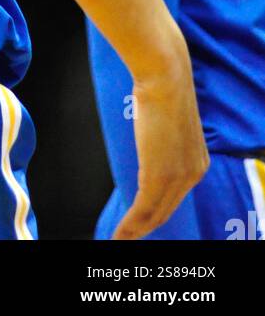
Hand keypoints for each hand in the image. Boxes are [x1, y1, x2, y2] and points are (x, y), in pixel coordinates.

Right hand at [112, 43, 208, 239]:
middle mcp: (193, 173)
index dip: (156, 213)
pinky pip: (143, 210)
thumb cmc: (160, 86)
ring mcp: (178, 176)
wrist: (164, 75)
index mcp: (197, 162)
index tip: (140, 222)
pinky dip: (130, 226)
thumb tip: (149, 135)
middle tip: (126, 239)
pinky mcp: (159, 175)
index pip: (175, 198)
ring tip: (119, 241)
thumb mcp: (168, 119)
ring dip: (134, 232)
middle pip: (165, 211)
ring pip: (154, 215)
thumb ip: (163, 137)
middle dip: (145, 229)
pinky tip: (120, 234)